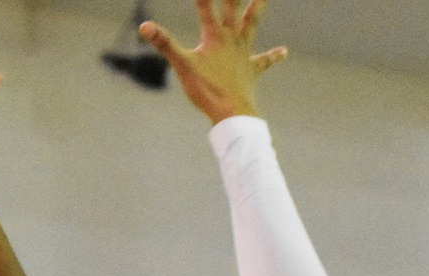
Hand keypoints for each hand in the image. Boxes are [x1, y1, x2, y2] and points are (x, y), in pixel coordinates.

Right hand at [140, 0, 287, 124]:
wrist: (232, 112)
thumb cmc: (207, 89)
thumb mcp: (182, 65)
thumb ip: (164, 44)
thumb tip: (144, 26)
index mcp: (215, 37)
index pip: (206, 8)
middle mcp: (232, 40)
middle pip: (233, 9)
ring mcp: (243, 53)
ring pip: (252, 25)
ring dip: (257, 9)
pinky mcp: (251, 69)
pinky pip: (264, 60)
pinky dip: (273, 56)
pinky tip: (283, 52)